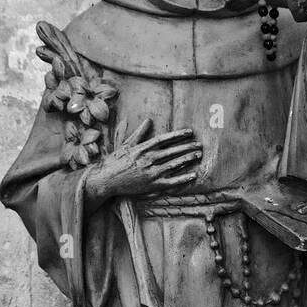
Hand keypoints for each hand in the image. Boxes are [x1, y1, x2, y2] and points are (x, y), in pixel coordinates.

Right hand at [83, 120, 201, 208]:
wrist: (107, 180)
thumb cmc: (115, 162)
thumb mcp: (126, 145)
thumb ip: (139, 133)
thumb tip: (149, 120)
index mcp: (143, 148)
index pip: (164, 139)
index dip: (178, 135)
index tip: (190, 132)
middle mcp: (149, 159)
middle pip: (172, 151)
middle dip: (187, 147)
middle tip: (199, 144)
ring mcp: (151, 173)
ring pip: (174, 164)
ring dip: (187, 159)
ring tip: (198, 155)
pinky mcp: (152, 185)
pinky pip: (171, 182)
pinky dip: (182, 179)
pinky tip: (193, 175)